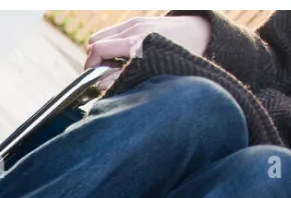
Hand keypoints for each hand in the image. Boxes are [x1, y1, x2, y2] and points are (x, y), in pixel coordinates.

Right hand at [85, 15, 211, 89]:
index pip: (97, 49)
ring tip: (114, 66)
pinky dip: (110, 46)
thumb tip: (99, 84)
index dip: (89, 67)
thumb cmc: (181, 56)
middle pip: (94, 42)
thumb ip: (125, 77)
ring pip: (100, 36)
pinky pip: (111, 33)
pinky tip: (123, 56)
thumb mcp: (153, 71)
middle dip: (94, 60)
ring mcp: (134, 22)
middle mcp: (133, 28)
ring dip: (101, 53)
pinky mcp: (136, 20)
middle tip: (105, 75)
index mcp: (137, 41)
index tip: (91, 81)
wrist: (201, 32)